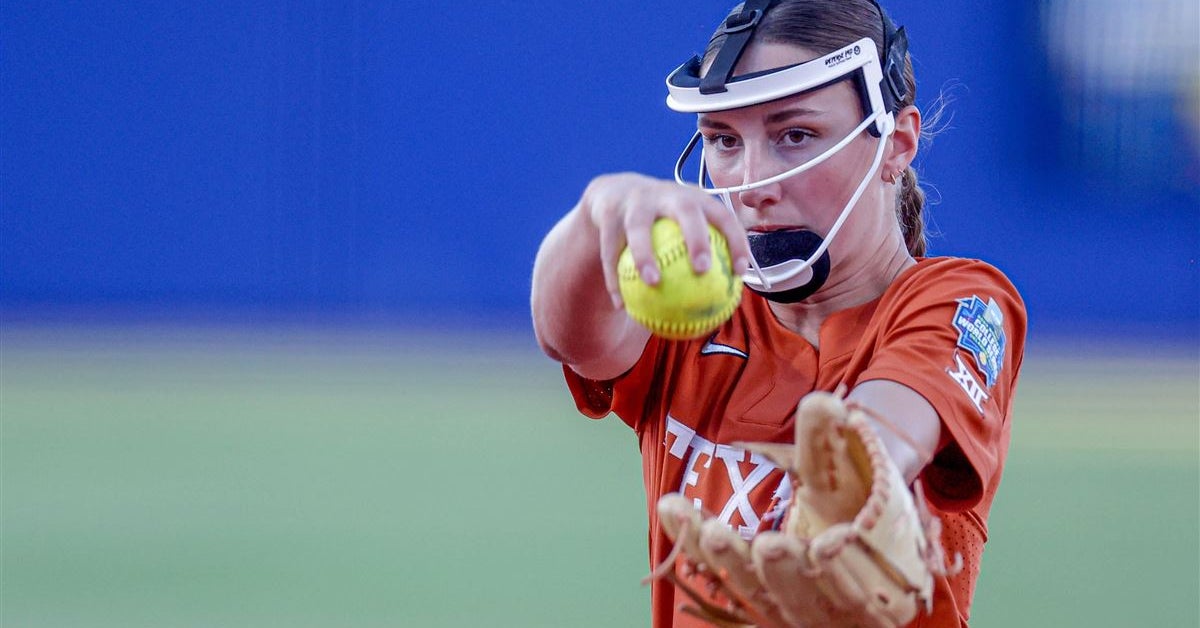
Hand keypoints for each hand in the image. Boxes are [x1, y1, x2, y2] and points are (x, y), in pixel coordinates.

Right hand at [580, 173, 750, 308]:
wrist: (615, 193)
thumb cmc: (661, 221)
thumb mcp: (682, 227)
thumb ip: (701, 256)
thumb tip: (724, 302)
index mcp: (693, 199)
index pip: (722, 216)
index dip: (736, 241)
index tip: (740, 272)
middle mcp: (667, 194)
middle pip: (686, 211)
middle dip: (697, 237)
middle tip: (703, 269)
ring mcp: (636, 200)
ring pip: (639, 227)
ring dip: (645, 254)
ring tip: (653, 282)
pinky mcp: (610, 210)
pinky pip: (611, 248)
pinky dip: (614, 276)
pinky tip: (620, 303)